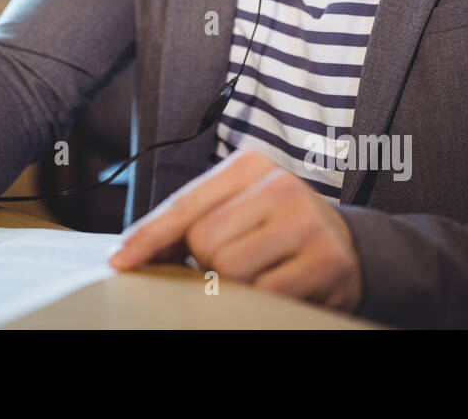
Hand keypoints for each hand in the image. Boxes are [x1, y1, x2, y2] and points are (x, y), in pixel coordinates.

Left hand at [106, 148, 362, 311]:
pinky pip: (265, 294)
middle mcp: (280, 184)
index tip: (120, 261)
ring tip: (258, 274)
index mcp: (249, 165)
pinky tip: (278, 287)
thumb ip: (189, 224)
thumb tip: (132, 252)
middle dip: (206, 264)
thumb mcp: (235, 212)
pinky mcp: (327, 260)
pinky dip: (261, 301)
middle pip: (205, 241)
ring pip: (231, 269)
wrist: (347, 247)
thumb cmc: (275, 230)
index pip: (185, 204)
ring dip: (234, 285)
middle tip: (229, 266)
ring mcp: (307, 220)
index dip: (148, 236)